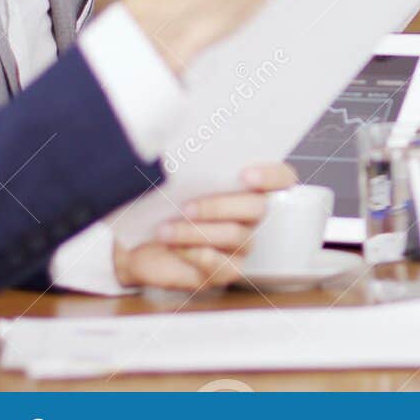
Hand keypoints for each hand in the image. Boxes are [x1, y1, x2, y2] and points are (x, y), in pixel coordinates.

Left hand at [112, 162, 296, 290]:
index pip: (282, 178)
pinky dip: (196, 256)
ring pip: (235, 236)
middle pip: (257, 208)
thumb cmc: (160, 206)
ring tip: (164, 230)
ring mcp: (241, 246)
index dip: (272, 175)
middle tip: (186, 206)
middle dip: (219, 206)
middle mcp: (251, 217)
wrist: (137, 244)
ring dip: (196, 232)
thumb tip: (188, 148)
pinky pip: (222, 267)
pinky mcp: (224, 271)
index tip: (245, 175)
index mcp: (247, 187)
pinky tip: (175, 248)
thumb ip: (190, 167)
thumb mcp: (172, 181)